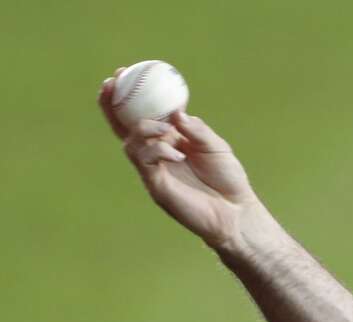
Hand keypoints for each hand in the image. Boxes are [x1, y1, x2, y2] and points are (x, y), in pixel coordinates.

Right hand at [98, 66, 258, 249]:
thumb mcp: (216, 146)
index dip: (128, 95)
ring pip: (130, 143)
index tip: (122, 72)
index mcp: (168, 140)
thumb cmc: (228, 180)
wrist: (236, 213)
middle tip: (112, 83)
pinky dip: (157, 151)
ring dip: (145, 129)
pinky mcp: (156, 187)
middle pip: (122, 127)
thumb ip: (197, 129)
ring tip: (168, 131)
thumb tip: (177, 113)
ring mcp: (154, 171)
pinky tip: (177, 153)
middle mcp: (156, 154)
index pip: (141, 115)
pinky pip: (144, 162)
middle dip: (111, 104)